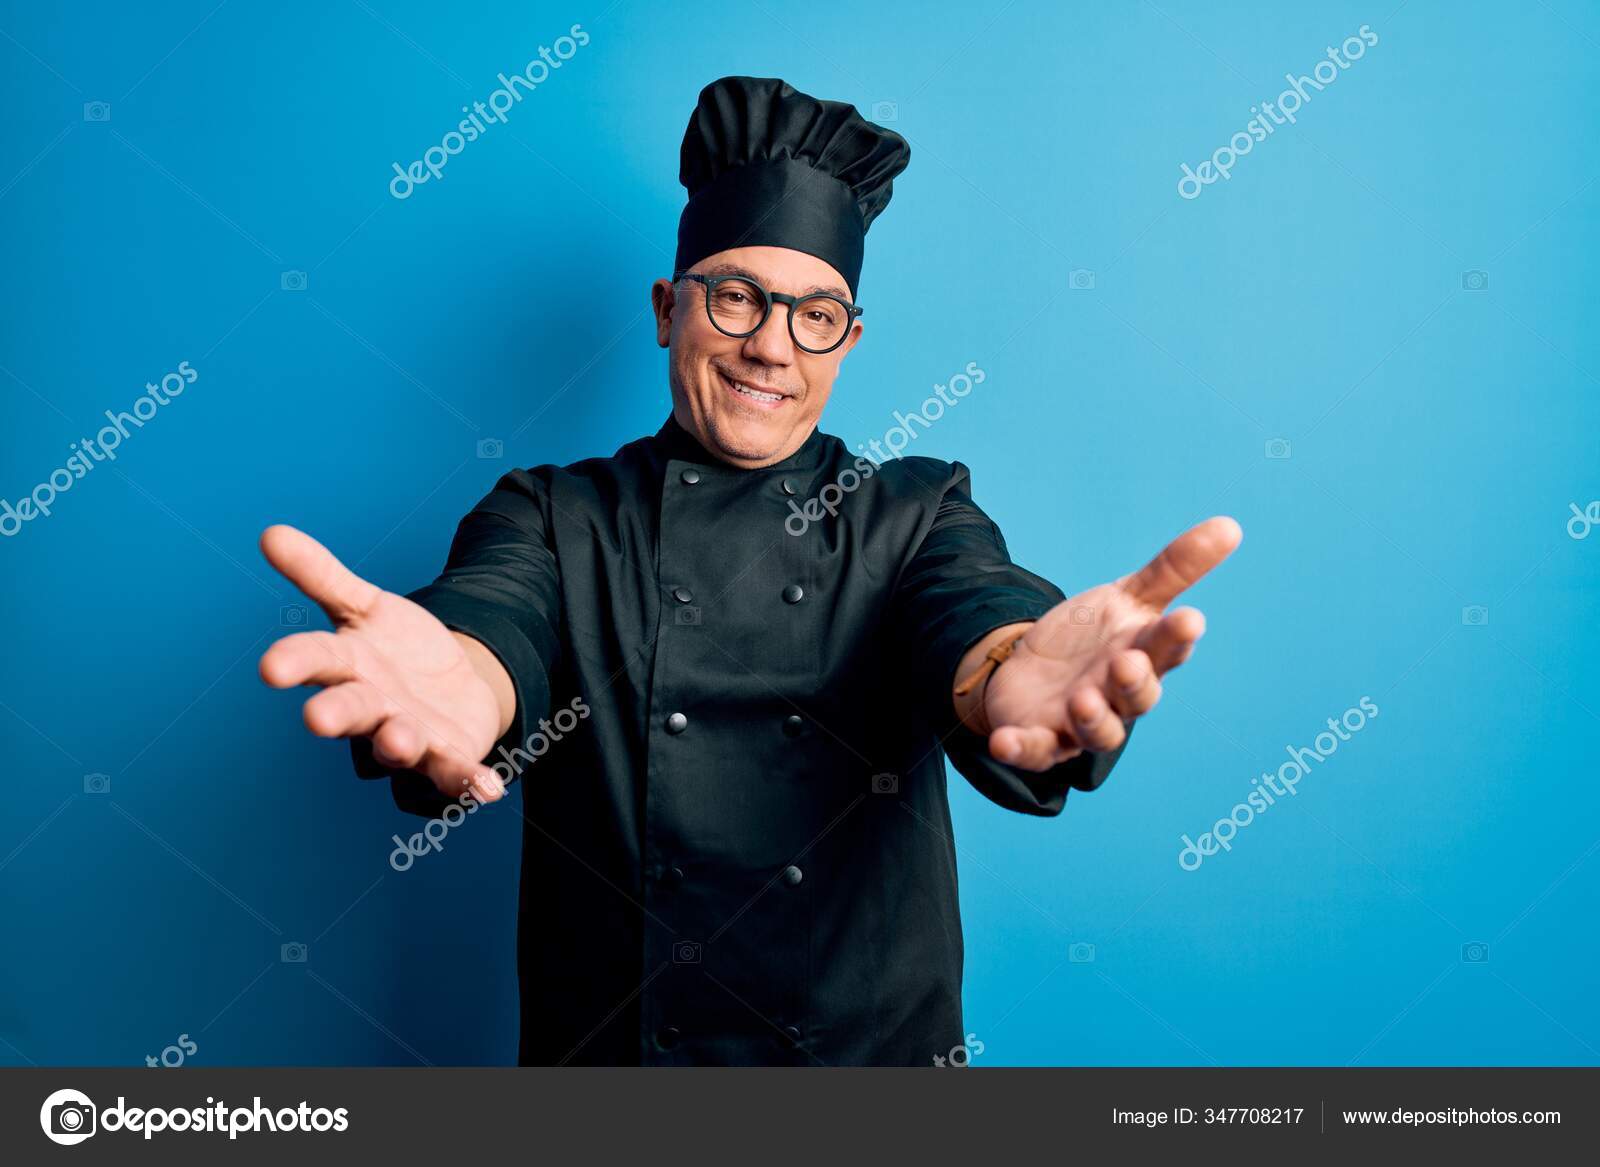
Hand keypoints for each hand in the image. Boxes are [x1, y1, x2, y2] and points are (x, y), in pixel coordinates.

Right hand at [257, 525, 507, 802]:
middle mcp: (371, 707)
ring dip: (398, 743)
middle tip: (317, 719)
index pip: (315, 660)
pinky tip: (488, 788)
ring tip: (398, 741)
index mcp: (347, 666)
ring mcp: (408, 734)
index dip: (294, 663)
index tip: (271, 667)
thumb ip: (321, 575)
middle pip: (350, 710)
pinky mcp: (448, 756)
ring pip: (398, 742)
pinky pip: (457, 772)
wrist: (447, 685)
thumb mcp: (364, 605)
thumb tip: (270, 532)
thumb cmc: (392, 649)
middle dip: (335, 713)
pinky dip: (469, 781)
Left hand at [979, 516, 1242, 770]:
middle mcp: (1117, 696)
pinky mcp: (1039, 738)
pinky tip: (1003, 742)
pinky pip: (1032, 750)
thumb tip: (1231, 526)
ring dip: (1091, 719)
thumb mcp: (1128, 597)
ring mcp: (1078, 722)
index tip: (1190, 619)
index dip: (1177, 637)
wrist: (1034, 670)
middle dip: (1134, 682)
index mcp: (1143, 656)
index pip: (1167, 648)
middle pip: (1136, 696)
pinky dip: (1020, 748)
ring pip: (1096, 731)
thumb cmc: (1093, 638)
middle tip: (1127, 663)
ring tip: (1082, 700)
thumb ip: (1174, 568)